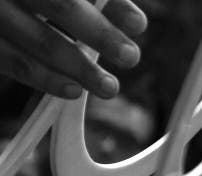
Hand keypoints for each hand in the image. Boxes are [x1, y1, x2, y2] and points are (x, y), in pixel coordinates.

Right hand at [0, 0, 146, 97]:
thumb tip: (134, 23)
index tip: (139, 24)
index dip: (111, 4)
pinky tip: (73, 90)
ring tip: (109, 87)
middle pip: (62, 6)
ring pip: (40, 41)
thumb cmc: (36, 5)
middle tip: (130, 56)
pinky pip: (12, 63)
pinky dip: (45, 78)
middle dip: (101, 34)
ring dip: (80, 67)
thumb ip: (98, 1)